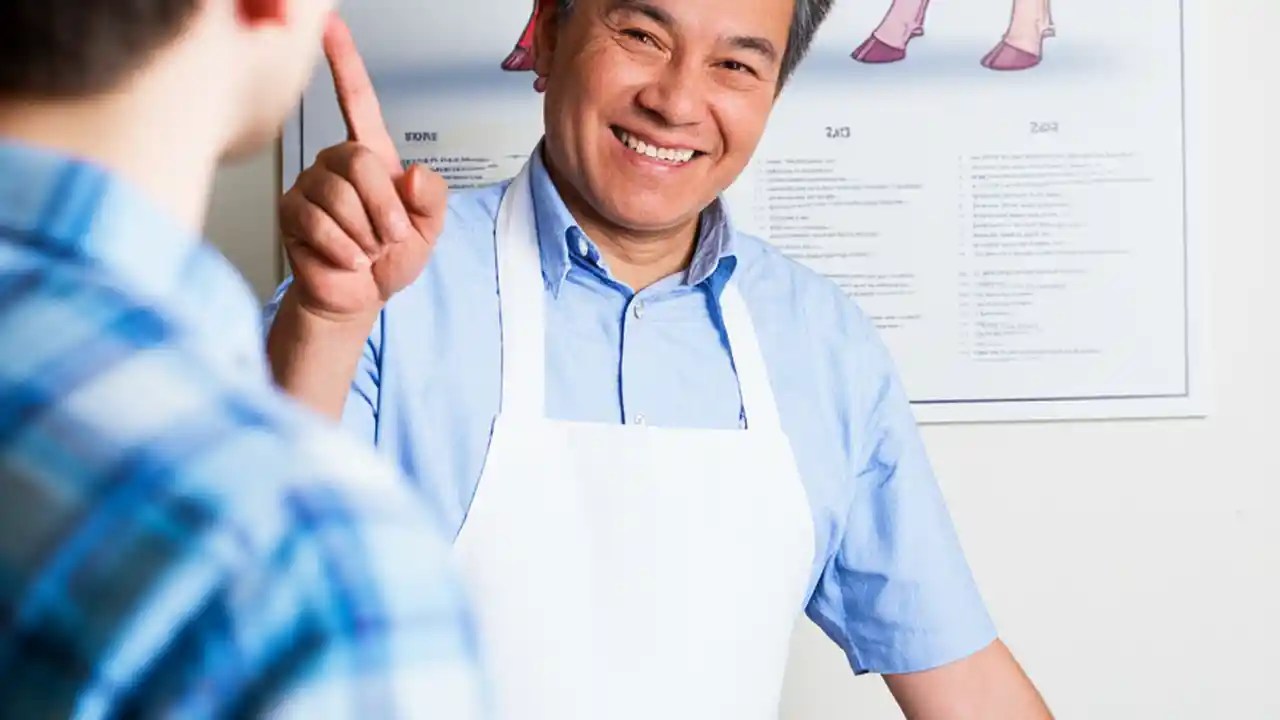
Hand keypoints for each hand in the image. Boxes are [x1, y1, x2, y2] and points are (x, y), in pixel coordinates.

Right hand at [279, 14, 445, 321]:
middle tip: (389, 236)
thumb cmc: (389, 259)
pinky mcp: (290, 211)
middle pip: (359, 162)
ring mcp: (309, 185)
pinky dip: (343, 249)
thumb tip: (412, 173)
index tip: (330, 25)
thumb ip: (432, 196)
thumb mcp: (429, 228)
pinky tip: (346, 258)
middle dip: (384, 209)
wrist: (358, 296)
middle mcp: (335, 162)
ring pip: (339, 197)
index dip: (344, 63)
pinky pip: (319, 223)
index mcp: (371, 155)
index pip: (357, 100)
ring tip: (365, 250)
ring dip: (365, 234)